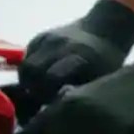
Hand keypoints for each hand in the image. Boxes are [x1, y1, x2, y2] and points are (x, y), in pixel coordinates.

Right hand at [18, 0, 133, 102]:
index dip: (46, 94)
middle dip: (33, 89)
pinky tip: (38, 77)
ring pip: (26, 64)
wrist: (104, 28)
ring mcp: (50, 38)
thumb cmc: (106, 61)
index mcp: (80, 56)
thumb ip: (80, 91)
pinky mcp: (42, 36)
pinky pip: (27, 56)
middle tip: (40, 100)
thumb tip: (59, 105)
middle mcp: (62, 44)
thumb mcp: (101, 78)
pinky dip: (28, 69)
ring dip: (28, 81)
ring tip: (37, 91)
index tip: (48, 105)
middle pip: (33, 70)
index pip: (51, 77)